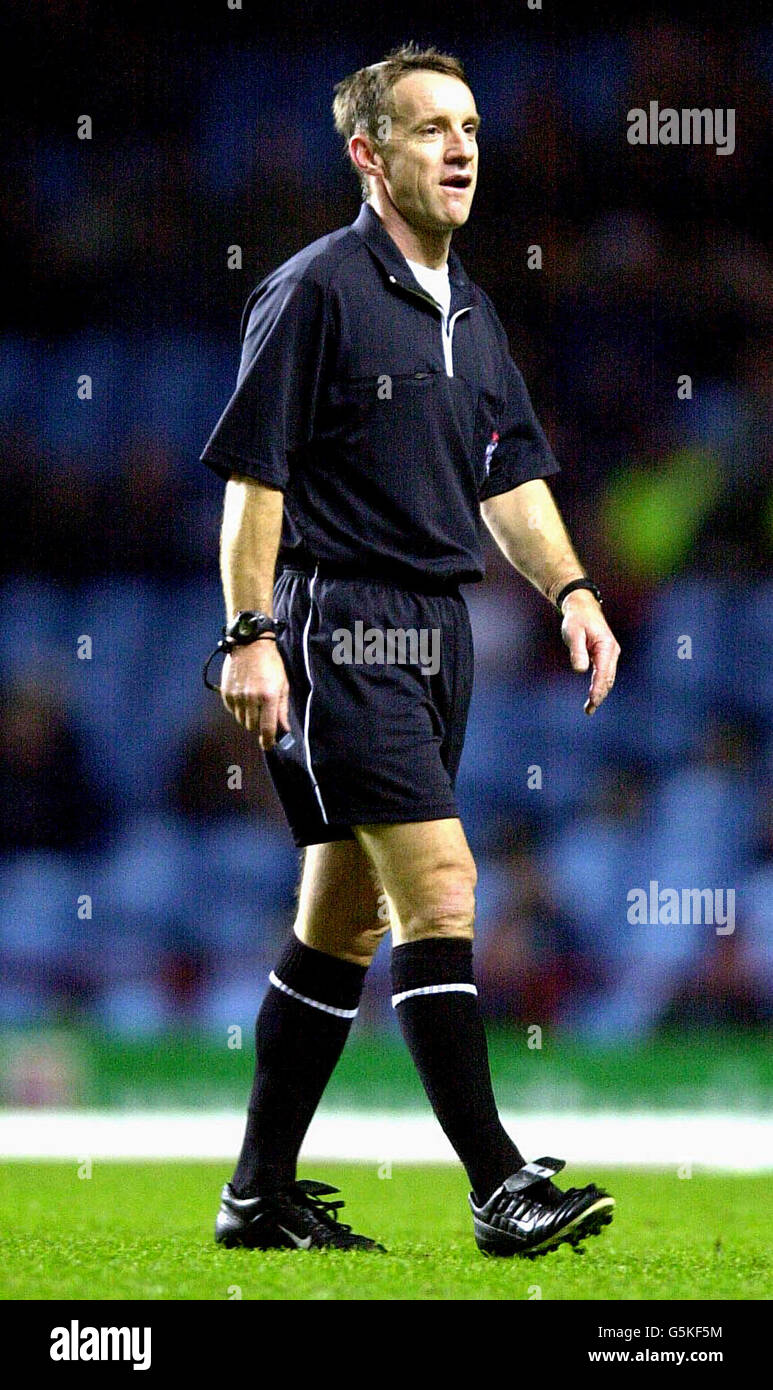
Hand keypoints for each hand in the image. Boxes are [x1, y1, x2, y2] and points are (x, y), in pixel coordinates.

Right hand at [220, 640, 289, 749]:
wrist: (249, 644)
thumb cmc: (271, 663)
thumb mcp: (283, 685)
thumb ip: (282, 710)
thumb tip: (284, 730)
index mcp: (268, 697)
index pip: (267, 729)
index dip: (268, 741)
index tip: (269, 746)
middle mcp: (251, 698)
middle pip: (252, 727)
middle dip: (258, 726)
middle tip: (263, 715)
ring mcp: (237, 696)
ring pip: (241, 720)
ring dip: (248, 718)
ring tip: (254, 703)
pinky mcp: (226, 693)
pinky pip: (232, 711)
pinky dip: (238, 709)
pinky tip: (244, 697)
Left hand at [560, 593, 620, 714]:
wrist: (582, 608)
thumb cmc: (577, 619)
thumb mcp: (573, 633)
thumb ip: (577, 651)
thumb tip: (581, 670)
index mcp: (606, 646)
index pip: (603, 672)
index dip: (598, 688)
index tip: (593, 700)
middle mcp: (612, 651)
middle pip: (608, 678)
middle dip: (600, 695)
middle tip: (589, 710)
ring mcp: (610, 654)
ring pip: (607, 678)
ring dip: (600, 693)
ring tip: (590, 708)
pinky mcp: (605, 656)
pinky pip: (604, 674)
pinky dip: (600, 686)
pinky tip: (593, 696)